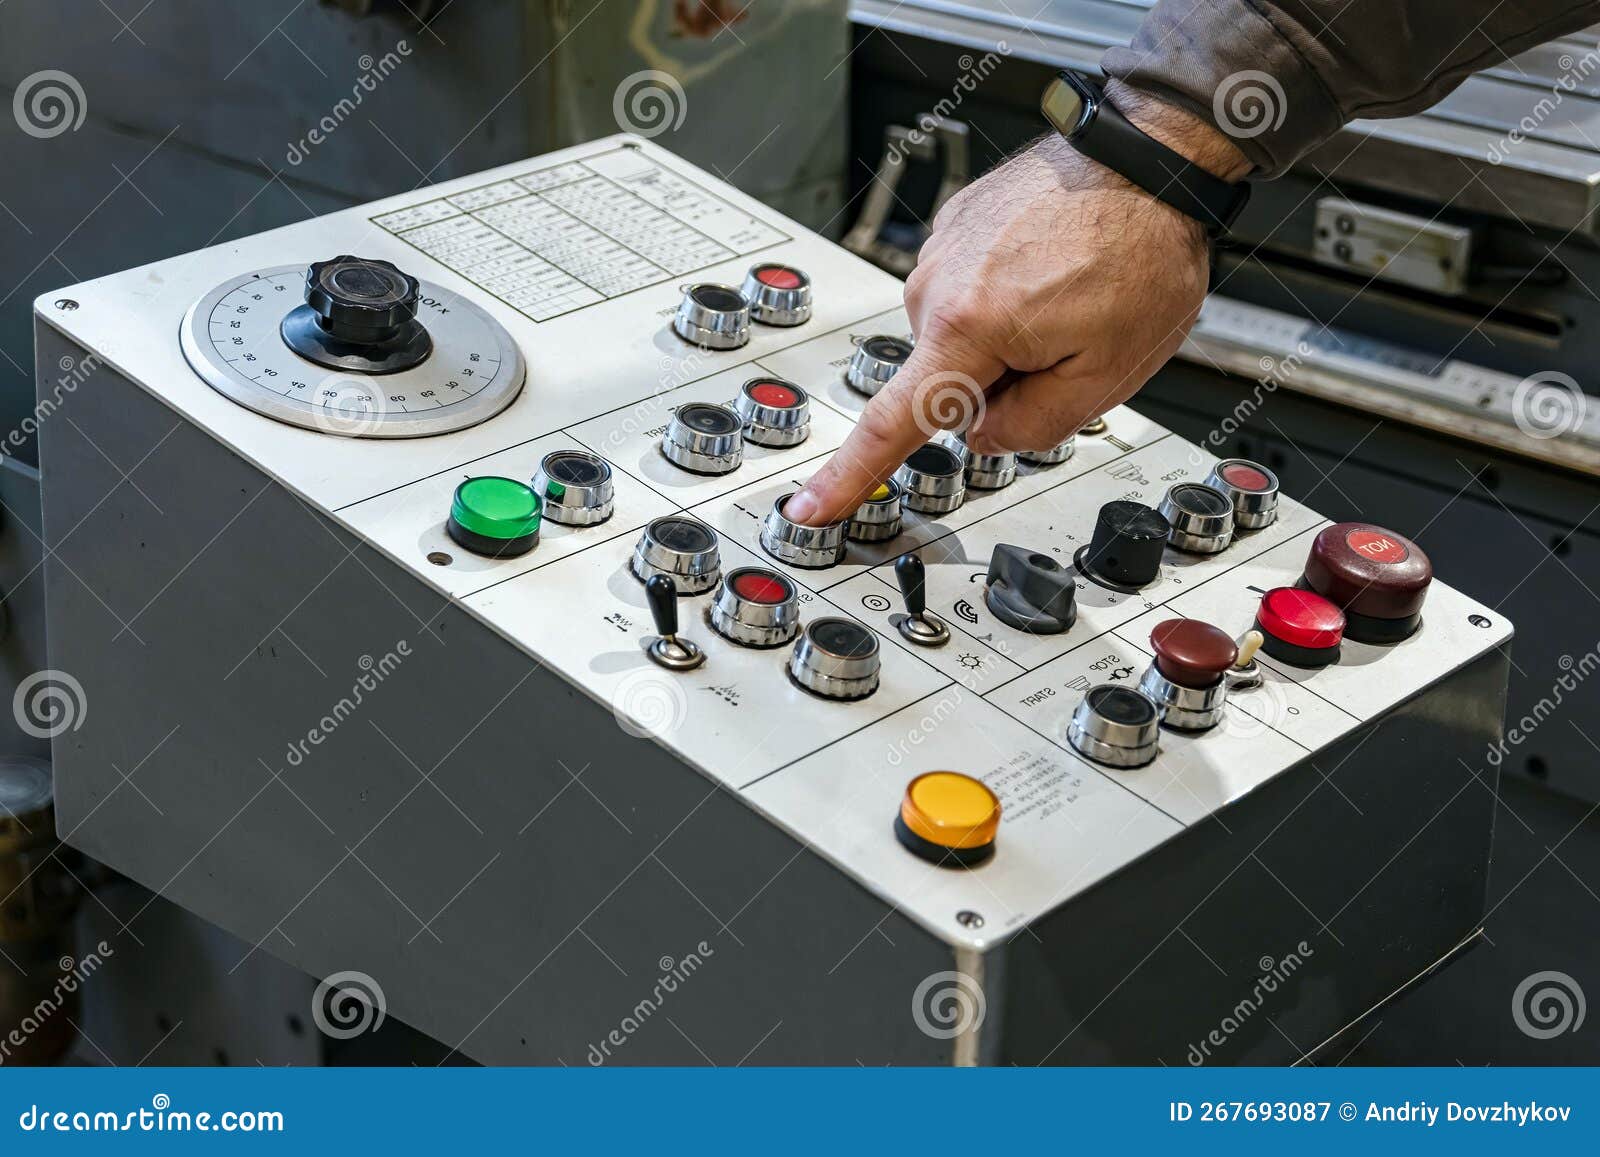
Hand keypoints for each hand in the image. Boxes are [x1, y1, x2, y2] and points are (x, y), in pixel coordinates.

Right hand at [783, 83, 1249, 526]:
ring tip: (1068, 297)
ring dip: (1008, 335)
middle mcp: (938, 285)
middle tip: (1068, 345)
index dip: (848, 475)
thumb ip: (1033, 427)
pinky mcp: (955, 224)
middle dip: (1002, 381)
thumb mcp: (1106, 375)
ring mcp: (942, 248)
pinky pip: (970, 290)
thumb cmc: (1139, 251)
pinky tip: (1054, 269)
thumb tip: (986, 434)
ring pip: (962, 336)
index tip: (807, 505)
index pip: (892, 424)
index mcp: (967, 327)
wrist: (1148, 159)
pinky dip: (1008, 295)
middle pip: (949, 378)